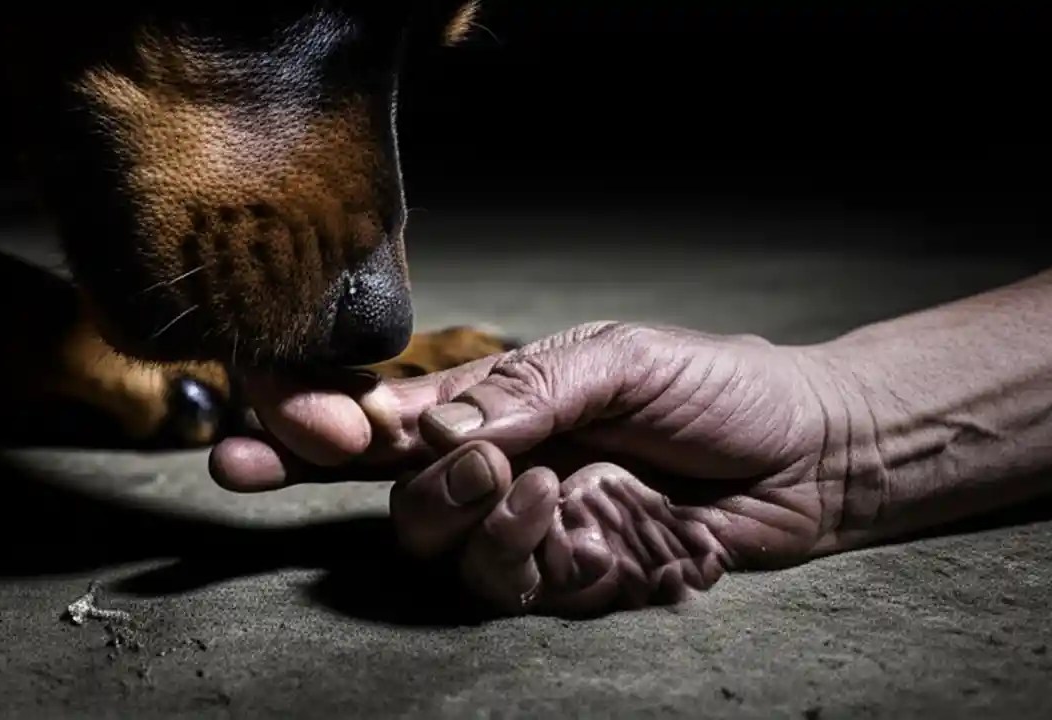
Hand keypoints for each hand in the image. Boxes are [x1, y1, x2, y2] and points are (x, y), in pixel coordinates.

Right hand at [212, 321, 858, 616]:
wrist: (811, 449)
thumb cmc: (715, 385)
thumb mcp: (615, 357)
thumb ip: (520, 389)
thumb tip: (427, 429)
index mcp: (492, 406)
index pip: (376, 426)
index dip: (304, 437)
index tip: (240, 446)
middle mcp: (497, 471)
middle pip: (395, 501)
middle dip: (401, 486)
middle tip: (460, 459)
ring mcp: (532, 529)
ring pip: (443, 552)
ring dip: (470, 522)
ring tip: (533, 482)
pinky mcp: (574, 577)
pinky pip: (513, 587)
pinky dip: (526, 555)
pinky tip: (575, 520)